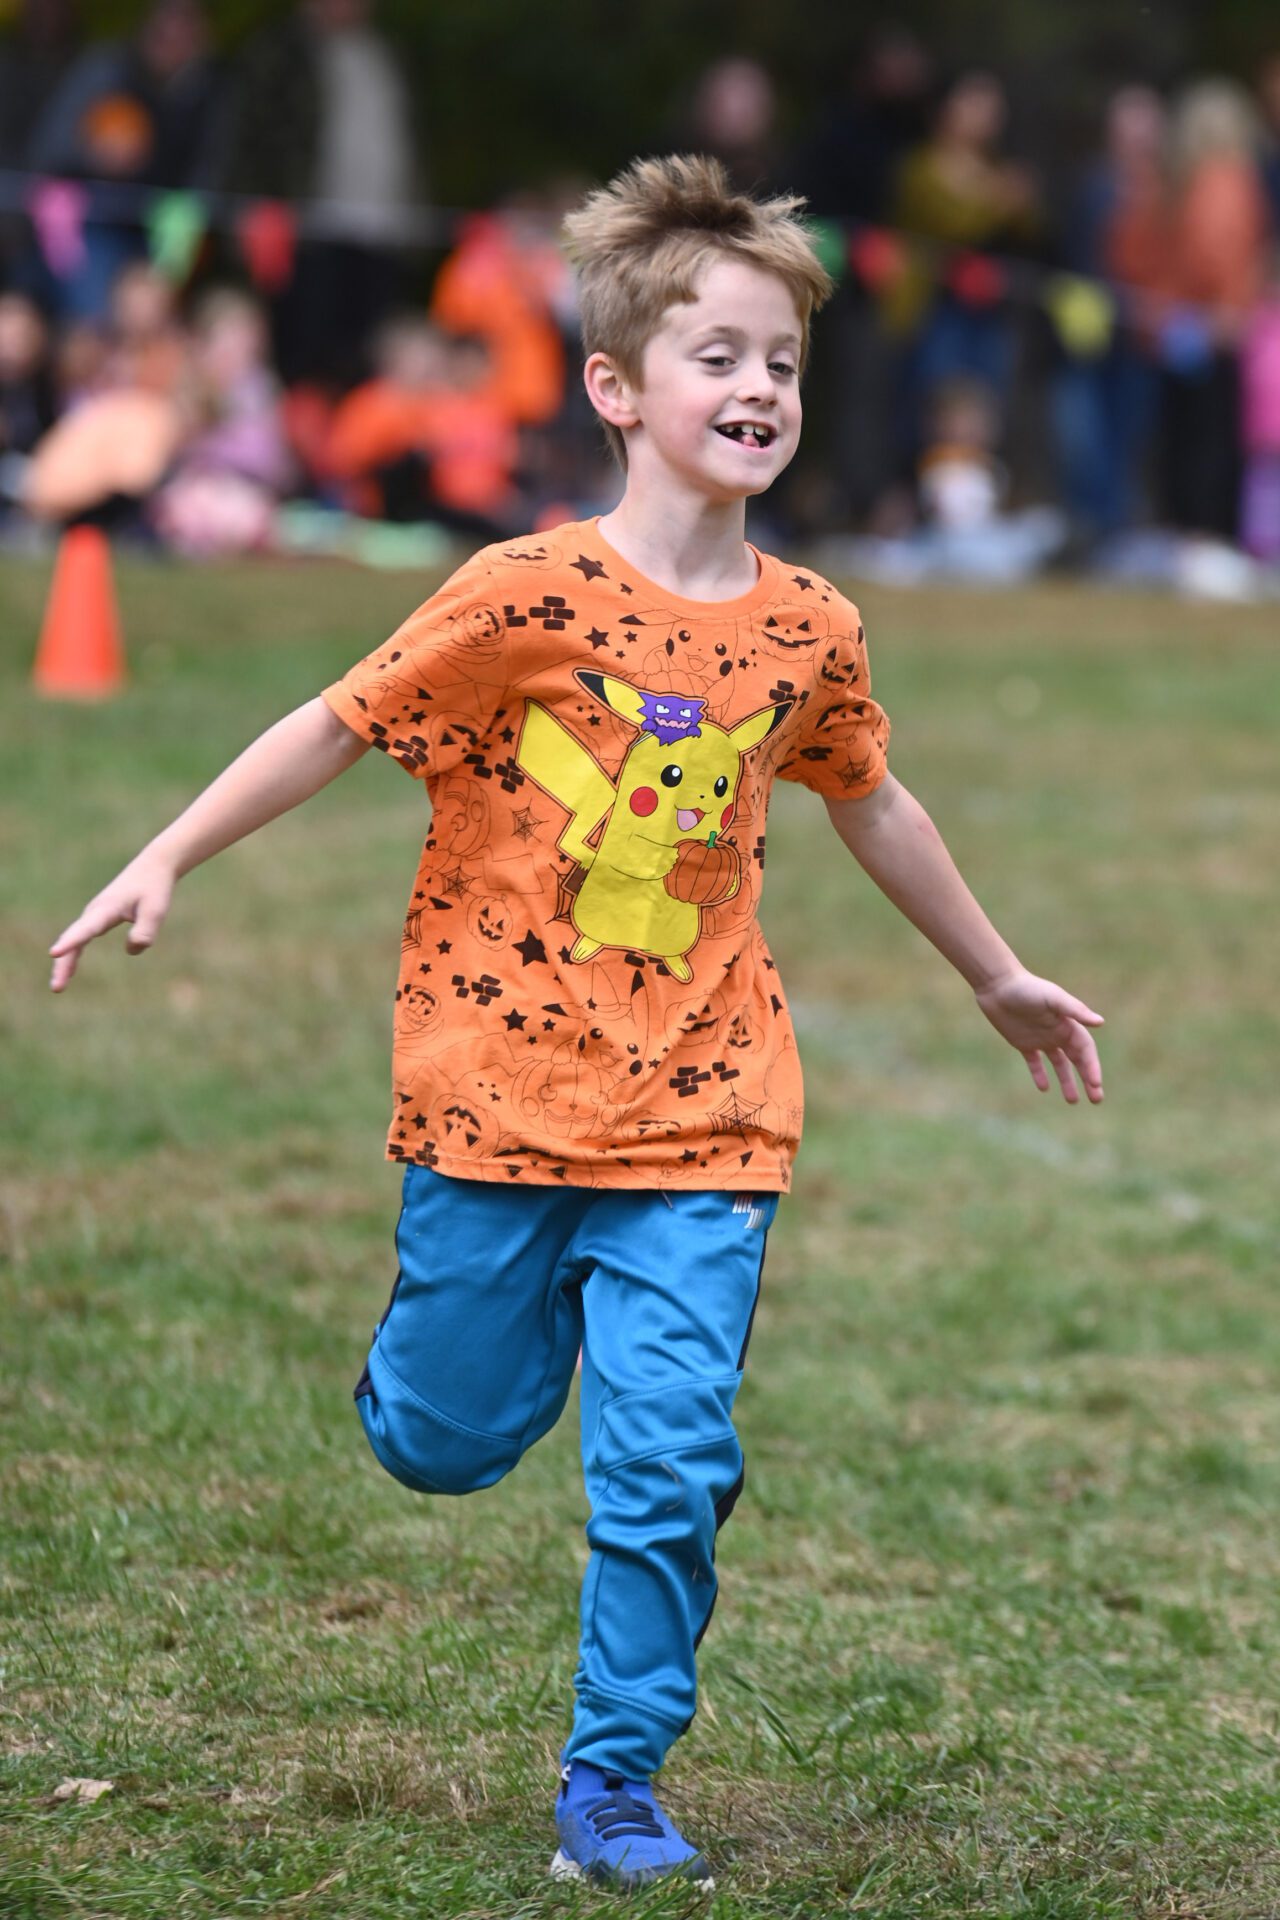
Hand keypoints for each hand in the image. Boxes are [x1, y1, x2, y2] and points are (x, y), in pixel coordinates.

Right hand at [49, 851, 176, 992]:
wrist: (152, 869)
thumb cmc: (154, 889)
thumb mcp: (156, 910)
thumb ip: (145, 931)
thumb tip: (130, 951)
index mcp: (106, 909)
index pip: (86, 929)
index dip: (71, 942)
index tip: (54, 953)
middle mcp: (94, 912)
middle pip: (73, 939)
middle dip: (63, 963)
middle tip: (57, 988)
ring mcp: (93, 915)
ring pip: (73, 941)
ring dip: (65, 963)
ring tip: (58, 987)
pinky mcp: (98, 919)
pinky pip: (81, 940)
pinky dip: (73, 955)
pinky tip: (69, 972)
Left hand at [974, 967, 1103, 1104]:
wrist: (998, 985)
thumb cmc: (1028, 988)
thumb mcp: (1053, 998)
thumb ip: (1075, 1010)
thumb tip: (1100, 1022)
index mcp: (1068, 1024)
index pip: (1085, 1050)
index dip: (1092, 1067)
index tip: (1095, 1084)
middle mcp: (1058, 1033)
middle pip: (1077, 1060)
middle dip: (1087, 1079)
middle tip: (1096, 1099)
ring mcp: (1041, 1039)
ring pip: (1059, 1064)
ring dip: (1067, 1081)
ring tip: (1072, 1100)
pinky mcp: (1023, 1043)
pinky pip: (1035, 1062)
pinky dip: (1040, 1074)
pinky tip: (1044, 1088)